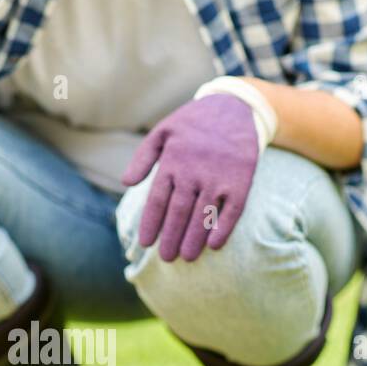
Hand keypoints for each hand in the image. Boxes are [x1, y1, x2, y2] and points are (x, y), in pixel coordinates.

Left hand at [121, 94, 259, 262]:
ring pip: (203, 214)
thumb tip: (126, 182)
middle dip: (171, 237)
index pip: (157, 200)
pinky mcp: (241, 180)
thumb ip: (143, 157)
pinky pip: (232, 210)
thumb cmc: (193, 124)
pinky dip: (223, 228)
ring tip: (186, 257)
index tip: (145, 243)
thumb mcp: (163, 132)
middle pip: (179, 212)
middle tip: (166, 258)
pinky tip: (215, 245)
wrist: (234, 107)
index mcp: (173, 161)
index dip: (151, 223)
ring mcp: (219, 177)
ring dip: (194, 239)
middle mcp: (194, 171)